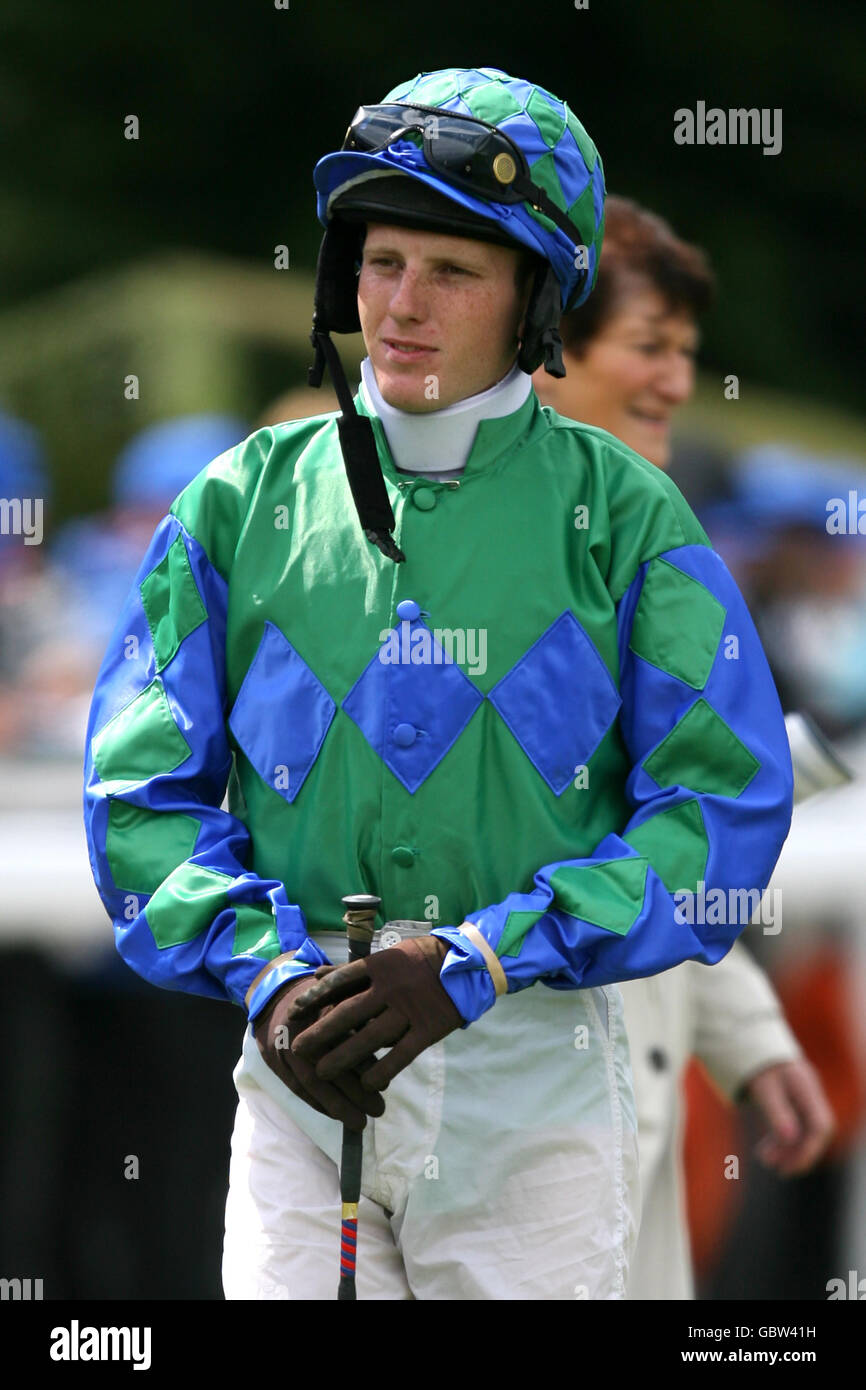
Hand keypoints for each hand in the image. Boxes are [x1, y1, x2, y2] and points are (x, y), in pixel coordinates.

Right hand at [254, 967, 385, 1131]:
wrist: (275, 997)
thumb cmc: (320, 999)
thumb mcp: (342, 996)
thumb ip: (365, 1018)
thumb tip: (395, 1042)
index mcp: (323, 1008)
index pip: (346, 1040)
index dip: (365, 1065)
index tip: (384, 1085)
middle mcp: (304, 1028)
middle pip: (330, 1064)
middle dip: (355, 1092)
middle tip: (378, 1110)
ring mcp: (285, 1045)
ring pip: (312, 1080)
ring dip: (336, 1105)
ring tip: (359, 1122)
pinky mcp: (274, 1059)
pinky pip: (296, 1086)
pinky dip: (317, 1104)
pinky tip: (336, 1116)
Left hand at [288, 936, 463, 1090]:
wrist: (467, 964)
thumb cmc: (420, 959)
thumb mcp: (387, 956)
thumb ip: (354, 969)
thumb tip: (316, 975)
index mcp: (379, 966)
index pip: (339, 981)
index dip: (314, 998)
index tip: (293, 1012)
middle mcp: (390, 988)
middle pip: (348, 1013)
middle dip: (321, 1033)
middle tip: (298, 1048)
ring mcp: (409, 1011)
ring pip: (370, 1038)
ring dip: (344, 1057)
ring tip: (322, 1073)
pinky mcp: (427, 1030)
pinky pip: (401, 1055)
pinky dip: (382, 1070)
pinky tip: (365, 1084)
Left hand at [743, 1058, 835, 1176]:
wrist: (745, 1039)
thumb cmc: (754, 1063)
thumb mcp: (762, 1087)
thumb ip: (777, 1111)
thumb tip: (790, 1139)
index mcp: (806, 1087)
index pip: (820, 1126)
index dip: (809, 1150)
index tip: (790, 1167)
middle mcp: (808, 1092)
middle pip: (815, 1131)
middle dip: (798, 1153)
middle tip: (778, 1169)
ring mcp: (800, 1095)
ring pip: (803, 1129)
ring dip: (787, 1148)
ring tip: (765, 1159)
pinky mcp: (790, 1099)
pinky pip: (792, 1124)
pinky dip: (781, 1138)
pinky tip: (766, 1150)